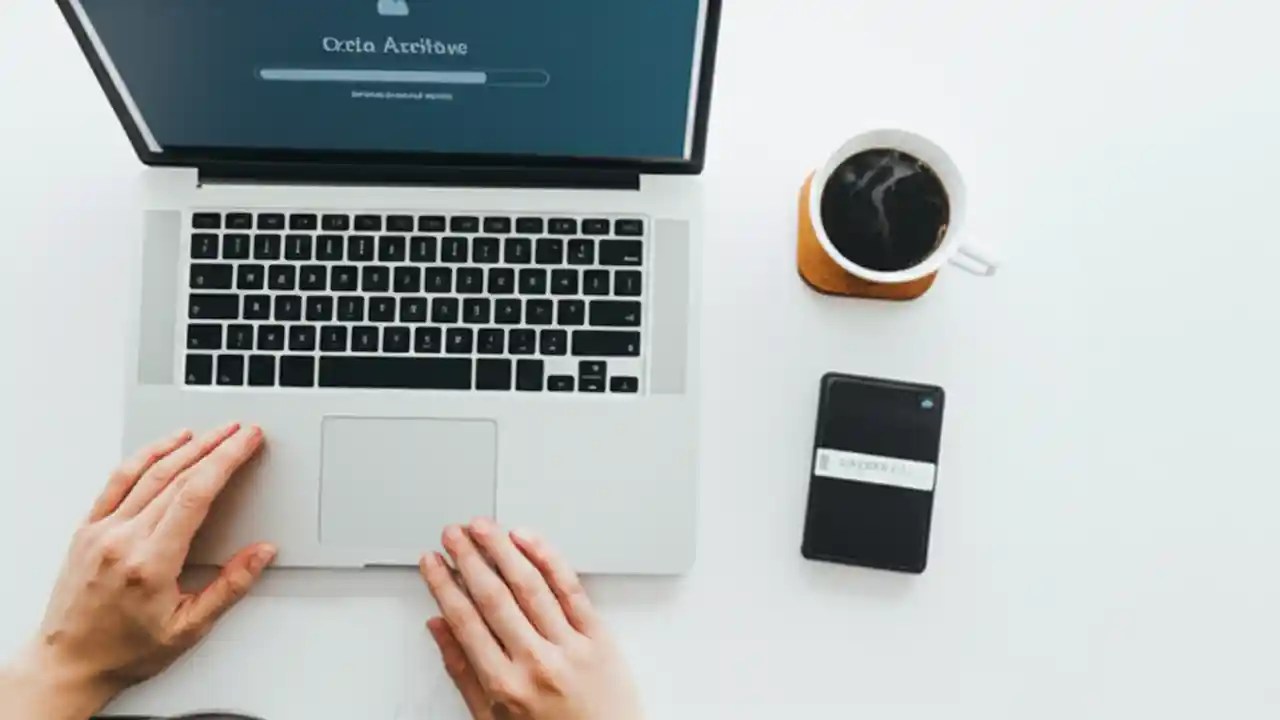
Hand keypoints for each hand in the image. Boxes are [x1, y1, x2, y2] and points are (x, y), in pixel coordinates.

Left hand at [0, 423, 275, 719]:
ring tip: (212, 432)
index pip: (195, 494)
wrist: (68, 663)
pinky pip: (116, 481)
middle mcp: (122, 540)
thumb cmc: (124, 650)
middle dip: (215, 447)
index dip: (226, 461)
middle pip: (177, 476)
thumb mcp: (189, 628)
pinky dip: (143, 456)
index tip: (247, 442)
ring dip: (184, 446)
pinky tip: (164, 446)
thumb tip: (261, 553)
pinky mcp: (87, 530)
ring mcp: (101, 531)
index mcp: (150, 562)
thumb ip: (230, 587)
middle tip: (241, 431)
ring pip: (148, 472)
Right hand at [420, 520, 641, 719]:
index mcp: (505, 685)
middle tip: (452, 534)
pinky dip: (548, 558)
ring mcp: (570, 646)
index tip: (432, 562)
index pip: (466, 620)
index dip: (444, 585)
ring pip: (530, 585)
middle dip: (468, 558)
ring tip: (483, 527)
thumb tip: (439, 627)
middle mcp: (536, 663)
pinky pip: (570, 588)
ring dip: (502, 549)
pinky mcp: (598, 636)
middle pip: (494, 596)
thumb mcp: (492, 718)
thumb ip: (463, 671)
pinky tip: (528, 539)